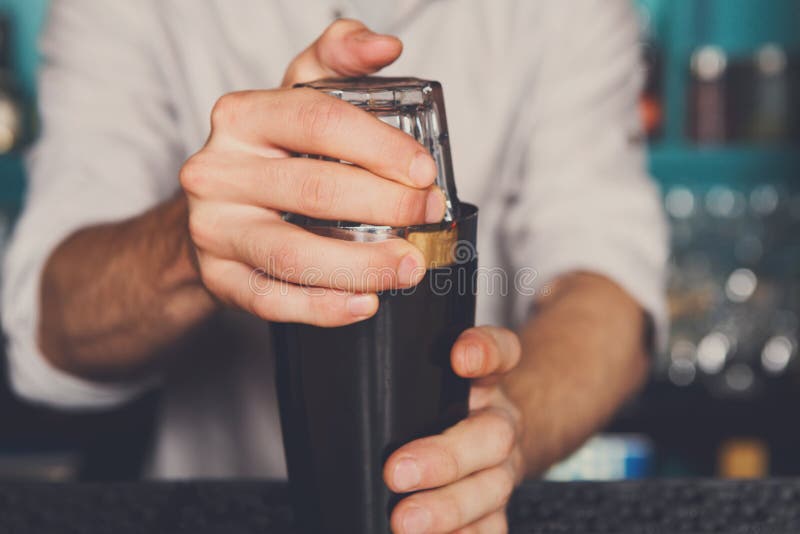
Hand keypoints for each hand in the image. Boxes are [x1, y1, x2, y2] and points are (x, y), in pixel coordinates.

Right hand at [180, 20, 445, 325]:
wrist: (217, 211)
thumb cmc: (270, 153)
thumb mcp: (297, 96)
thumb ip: (338, 60)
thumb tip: (385, 46)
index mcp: (242, 117)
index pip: (317, 121)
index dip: (380, 146)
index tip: (424, 171)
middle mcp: (218, 171)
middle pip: (314, 189)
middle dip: (386, 205)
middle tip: (428, 216)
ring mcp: (214, 229)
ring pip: (293, 254)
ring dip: (362, 266)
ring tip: (409, 267)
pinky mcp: (219, 278)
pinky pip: (273, 300)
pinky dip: (325, 307)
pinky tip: (365, 303)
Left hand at [384, 327, 525, 532]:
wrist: (486, 444)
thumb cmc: (441, 408)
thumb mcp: (427, 378)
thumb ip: (404, 369)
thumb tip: (344, 355)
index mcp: (485, 380)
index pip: (500, 352)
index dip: (485, 352)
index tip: (459, 357)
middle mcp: (499, 422)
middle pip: (491, 435)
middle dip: (445, 457)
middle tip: (397, 471)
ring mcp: (502, 469)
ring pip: (491, 489)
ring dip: (448, 508)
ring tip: (404, 521)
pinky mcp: (496, 509)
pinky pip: (489, 528)